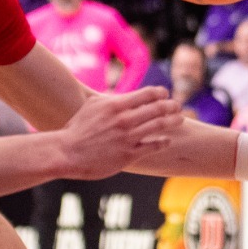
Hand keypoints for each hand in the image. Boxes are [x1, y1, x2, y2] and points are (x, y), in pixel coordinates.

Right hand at [60, 88, 182, 178]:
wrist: (67, 153)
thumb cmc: (77, 129)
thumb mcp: (92, 106)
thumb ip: (109, 100)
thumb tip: (119, 96)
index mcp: (116, 105)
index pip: (147, 94)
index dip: (160, 93)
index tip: (165, 94)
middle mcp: (125, 119)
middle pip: (158, 108)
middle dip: (172, 106)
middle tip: (178, 106)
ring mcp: (128, 137)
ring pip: (159, 126)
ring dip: (173, 121)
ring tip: (180, 119)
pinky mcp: (129, 154)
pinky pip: (153, 146)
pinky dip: (163, 141)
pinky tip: (167, 140)